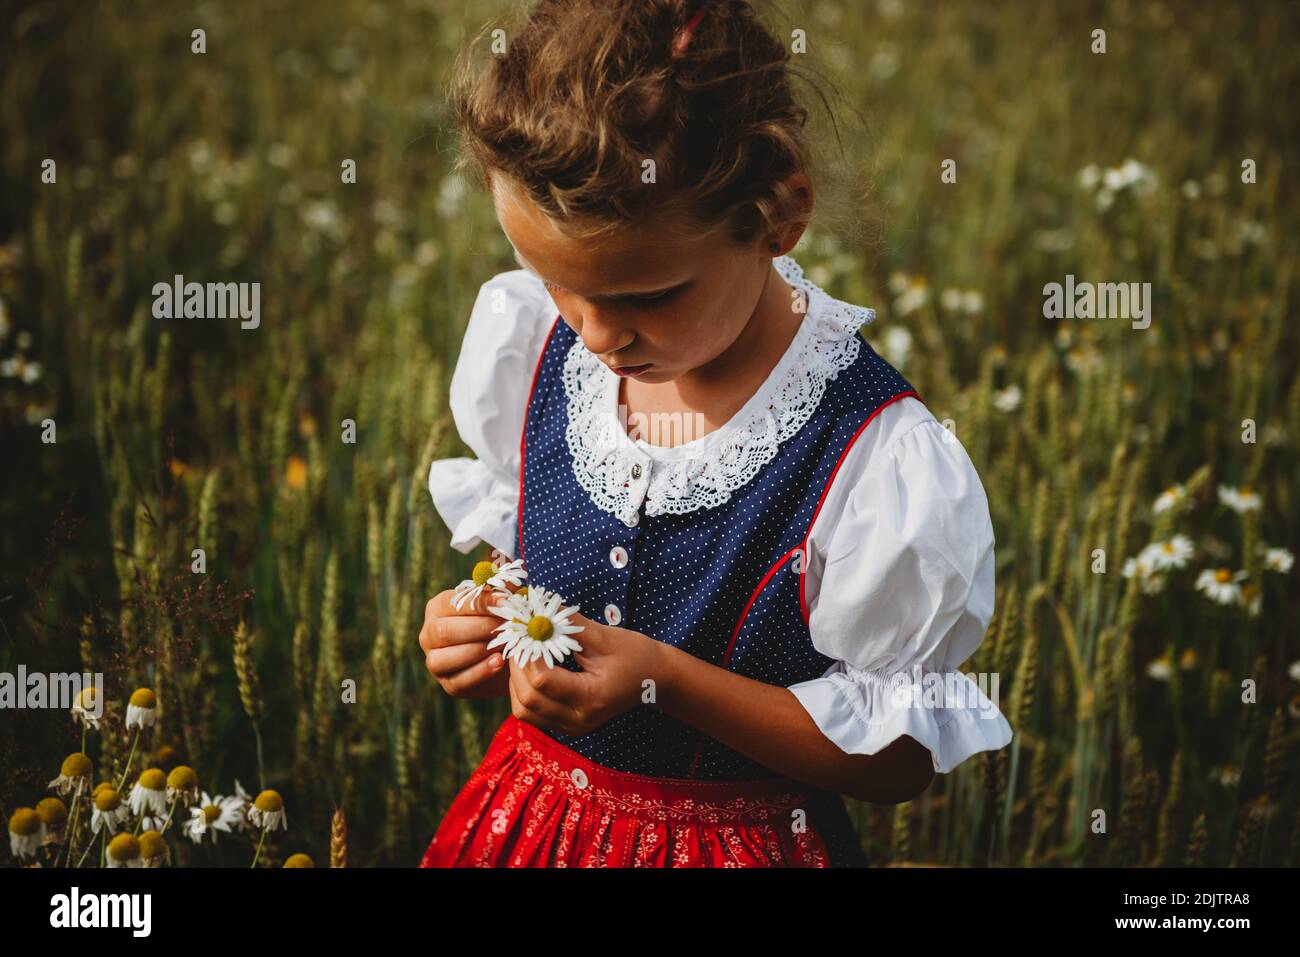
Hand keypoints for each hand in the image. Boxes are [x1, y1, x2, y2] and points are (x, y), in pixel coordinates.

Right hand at [419, 577, 522, 698]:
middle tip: (506, 626)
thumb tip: (509, 581)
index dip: (481, 603)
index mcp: (439, 608)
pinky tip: (499, 662)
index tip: (506, 603)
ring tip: (503, 645)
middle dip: (479, 628)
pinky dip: (480, 672)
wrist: (506, 657)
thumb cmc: (499, 622)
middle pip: (444, 631)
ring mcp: (435, 661)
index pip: (454, 603)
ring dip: (477, 651)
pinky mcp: (449, 684)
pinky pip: (459, 681)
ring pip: (445, 658)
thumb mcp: (500, 604)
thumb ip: (502, 591)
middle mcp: (429, 634)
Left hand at [506, 609, 671, 734]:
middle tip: (519, 639)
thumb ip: (569, 625)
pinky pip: (532, 712)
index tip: (526, 631)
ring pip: (524, 710)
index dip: (528, 654)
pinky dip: (524, 690)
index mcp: (591, 698)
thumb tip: (538, 610)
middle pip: (527, 699)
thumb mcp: (605, 637)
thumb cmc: (636, 655)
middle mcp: (578, 719)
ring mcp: (571, 726)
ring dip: (516, 680)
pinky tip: (532, 668)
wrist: (656, 679)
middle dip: (517, 666)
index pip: (542, 682)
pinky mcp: (566, 724)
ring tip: (524, 653)